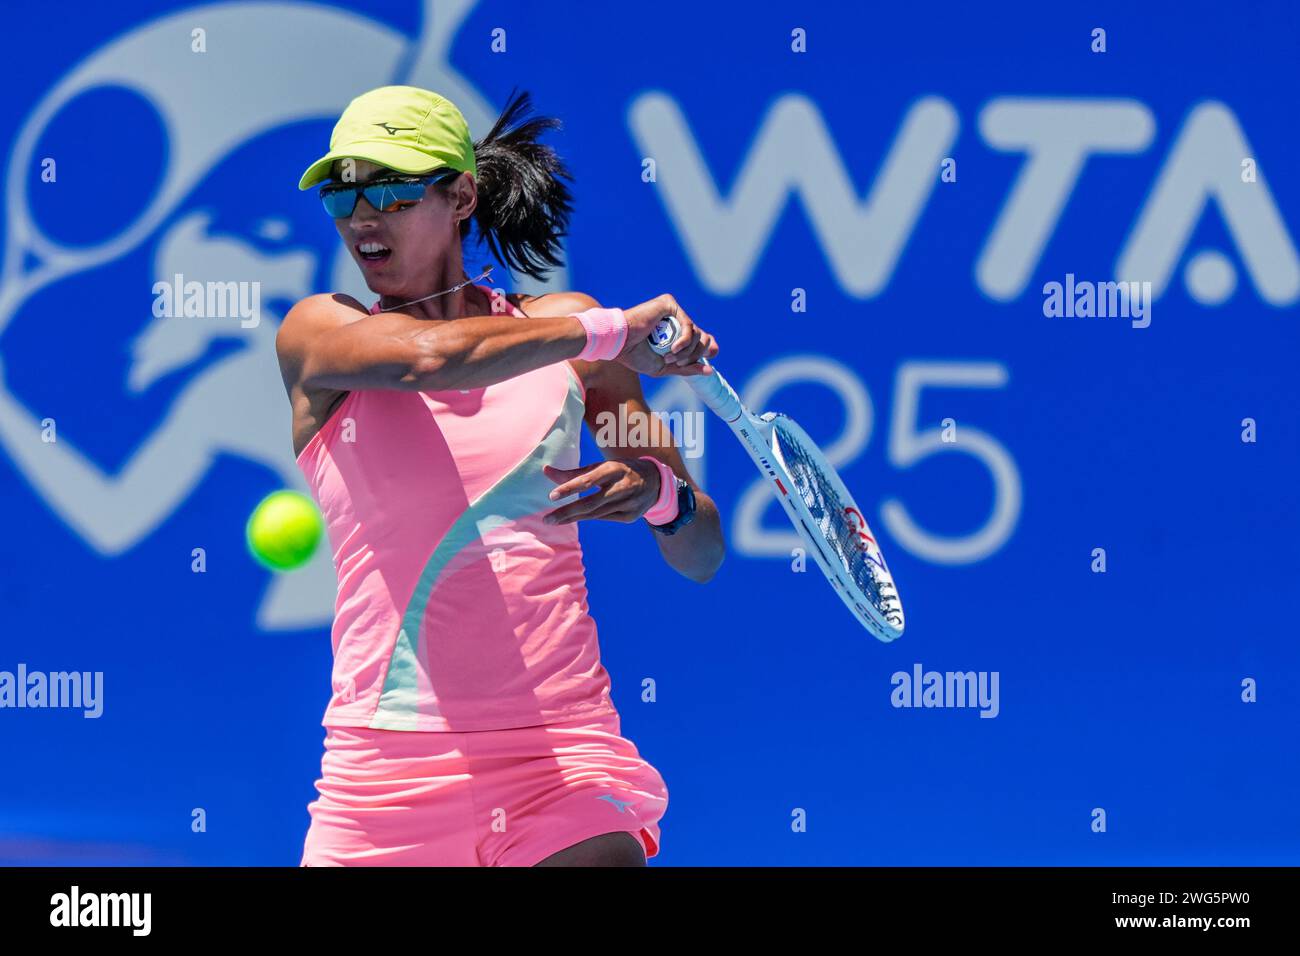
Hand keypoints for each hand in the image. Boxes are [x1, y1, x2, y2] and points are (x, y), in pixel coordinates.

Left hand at [541, 460, 660, 524]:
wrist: (656, 482)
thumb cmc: (620, 470)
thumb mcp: (601, 466)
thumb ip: (574, 472)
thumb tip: (546, 471)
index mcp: (614, 469)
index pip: (588, 480)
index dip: (570, 488)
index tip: (552, 496)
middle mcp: (623, 486)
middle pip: (591, 503)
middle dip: (567, 512)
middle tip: (547, 519)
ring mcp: (628, 504)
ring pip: (595, 514)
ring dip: (573, 518)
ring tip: (554, 520)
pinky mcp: (631, 517)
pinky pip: (604, 518)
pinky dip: (588, 517)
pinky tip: (574, 518)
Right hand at [617, 294, 718, 376]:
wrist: (620, 344)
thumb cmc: (636, 355)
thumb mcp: (665, 367)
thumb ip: (686, 368)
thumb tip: (710, 371)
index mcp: (675, 333)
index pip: (701, 338)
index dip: (708, 348)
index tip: (709, 357)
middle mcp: (675, 320)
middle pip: (702, 337)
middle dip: (694, 355)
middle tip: (678, 363)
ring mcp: (673, 311)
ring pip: (696, 333)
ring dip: (686, 351)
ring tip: (669, 357)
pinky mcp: (669, 304)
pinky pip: (689, 325)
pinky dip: (684, 341)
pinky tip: (672, 349)